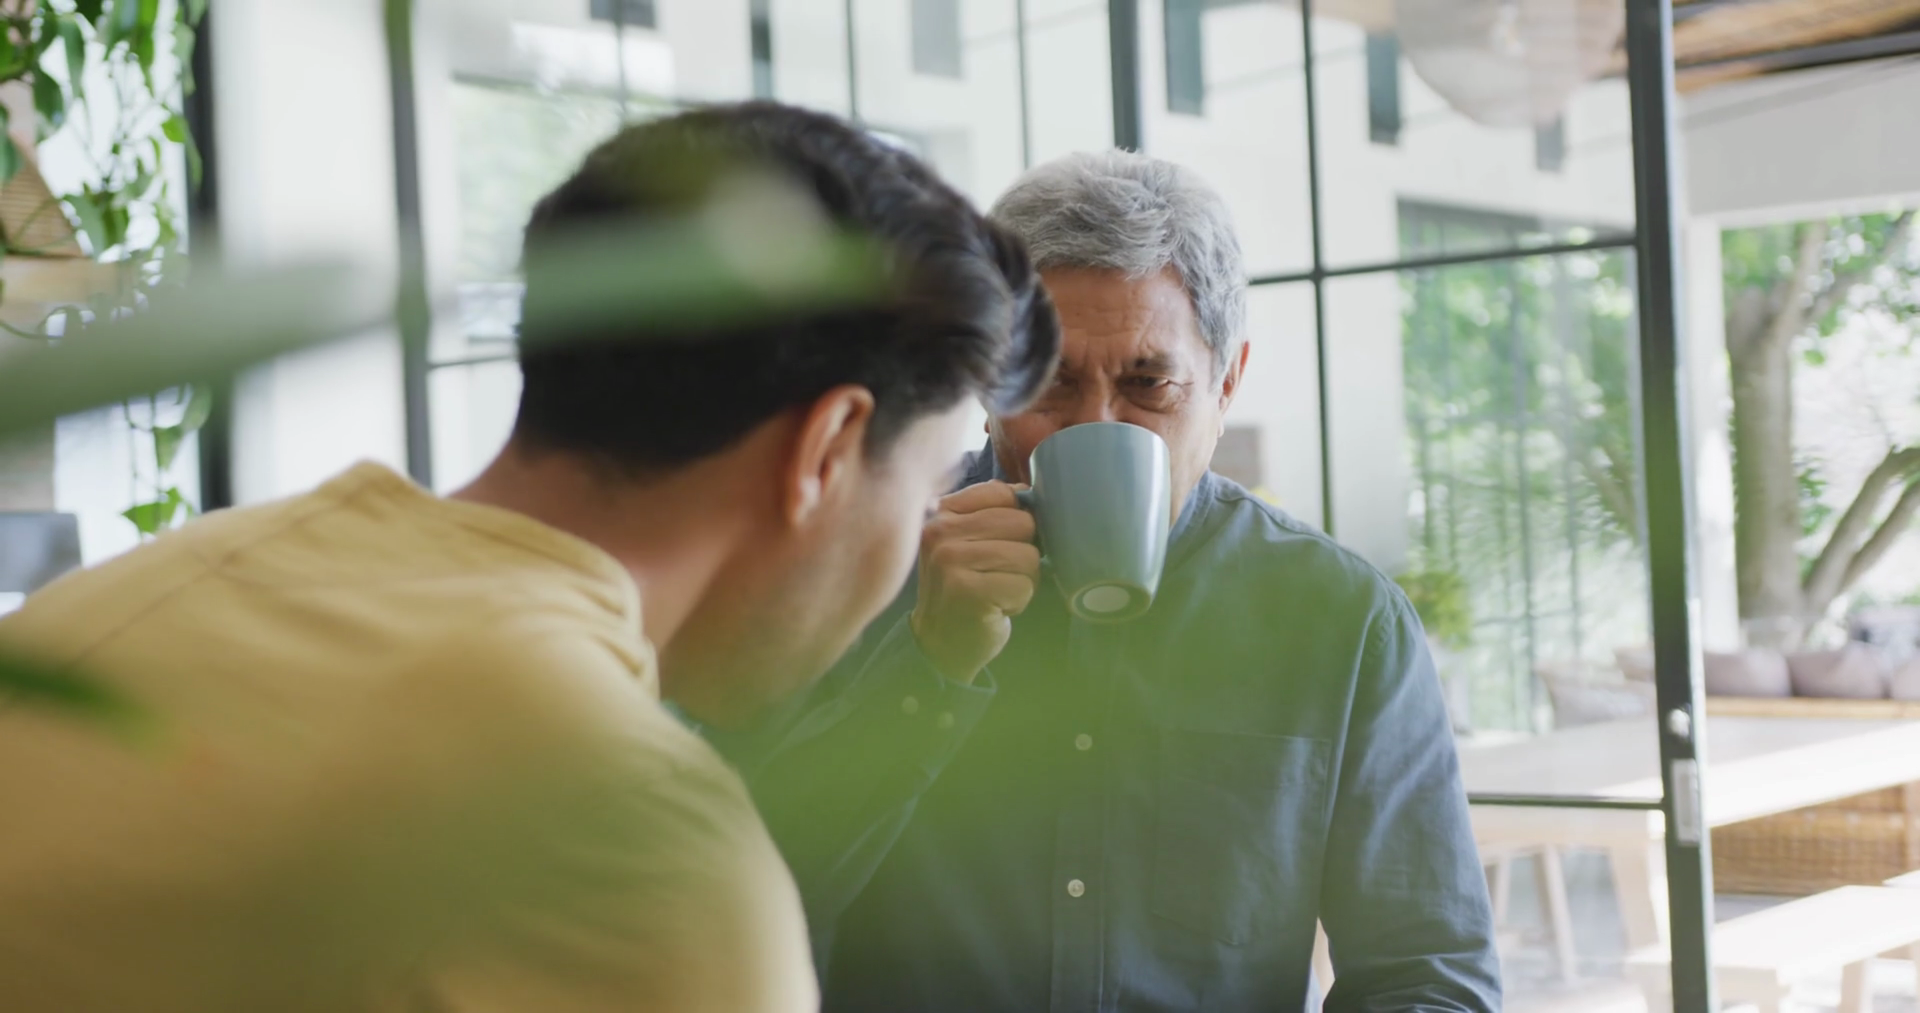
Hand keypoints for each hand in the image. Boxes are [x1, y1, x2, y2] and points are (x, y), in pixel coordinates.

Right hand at [910, 481, 1039, 683]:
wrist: (940, 642)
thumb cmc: (963, 588)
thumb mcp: (967, 541)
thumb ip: (992, 512)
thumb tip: (1029, 492)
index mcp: (942, 512)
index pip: (1002, 492)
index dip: (1015, 520)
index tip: (997, 545)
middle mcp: (940, 531)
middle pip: (1022, 523)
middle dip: (1021, 553)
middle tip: (996, 575)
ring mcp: (950, 560)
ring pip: (1028, 555)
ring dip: (1022, 580)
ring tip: (995, 591)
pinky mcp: (967, 591)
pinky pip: (1023, 585)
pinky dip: (1018, 601)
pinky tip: (994, 607)